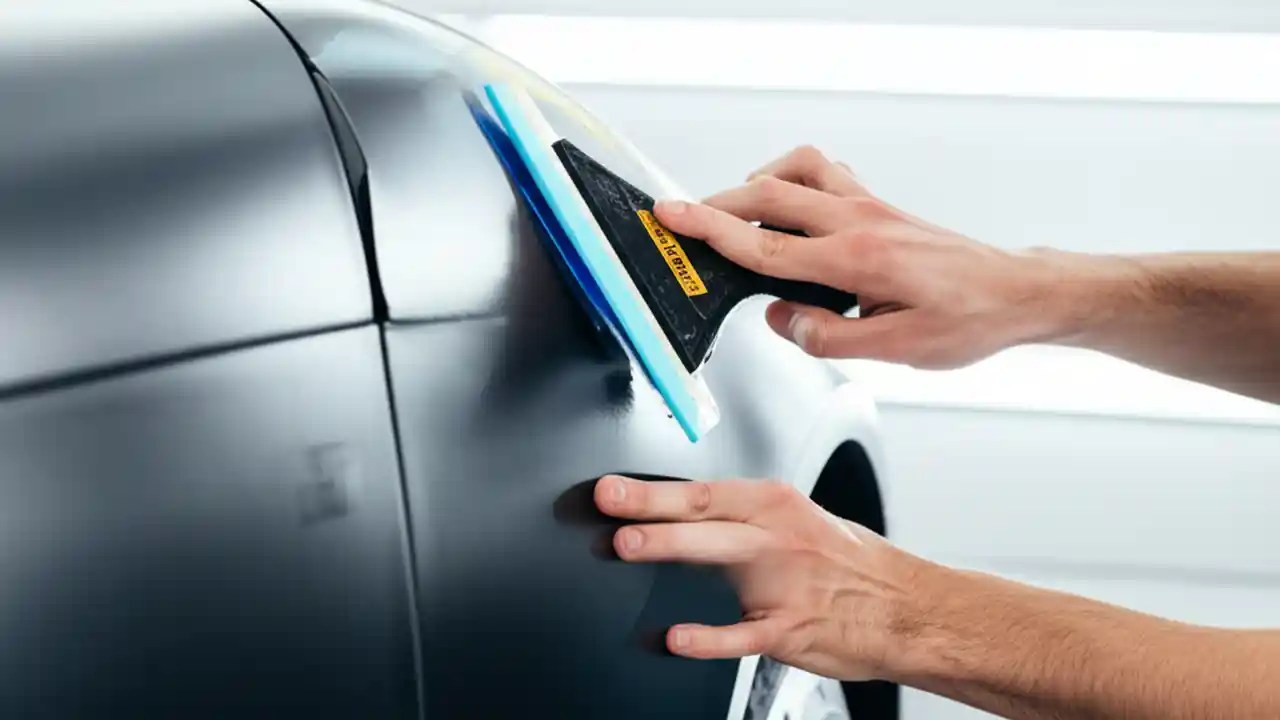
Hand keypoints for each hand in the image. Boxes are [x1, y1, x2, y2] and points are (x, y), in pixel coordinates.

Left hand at [594, 474, 936, 680]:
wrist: (908, 610)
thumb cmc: (849, 566)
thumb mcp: (798, 522)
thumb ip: (740, 520)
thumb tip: (677, 516)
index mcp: (775, 504)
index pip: (703, 491)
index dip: (653, 489)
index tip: (612, 487)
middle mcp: (778, 534)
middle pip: (705, 512)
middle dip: (651, 505)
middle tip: (608, 500)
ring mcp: (786, 579)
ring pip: (722, 555)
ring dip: (671, 545)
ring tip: (627, 545)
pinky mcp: (793, 627)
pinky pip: (744, 633)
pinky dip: (709, 636)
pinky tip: (678, 637)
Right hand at [654, 145, 1100, 367]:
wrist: (1014, 293)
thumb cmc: (966, 321)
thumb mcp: (896, 350)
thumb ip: (828, 336)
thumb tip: (780, 319)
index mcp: (855, 261)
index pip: (764, 245)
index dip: (710, 232)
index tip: (673, 218)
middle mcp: (858, 222)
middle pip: (767, 196)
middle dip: (716, 205)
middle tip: (683, 217)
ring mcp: (868, 205)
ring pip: (795, 170)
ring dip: (756, 184)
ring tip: (736, 212)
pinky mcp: (878, 203)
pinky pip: (824, 171)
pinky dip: (793, 177)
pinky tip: (788, 204)